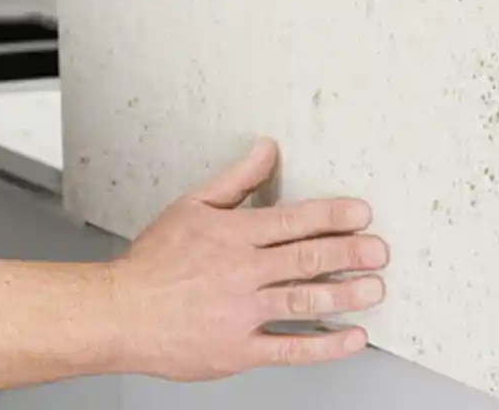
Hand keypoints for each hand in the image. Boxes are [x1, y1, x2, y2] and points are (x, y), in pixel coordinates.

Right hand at [107, 139, 388, 381]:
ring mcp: (242, 313)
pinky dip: (325, 345)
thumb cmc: (153, 263)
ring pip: (304, 302)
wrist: (119, 313)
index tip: (362, 215)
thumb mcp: (192, 206)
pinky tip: (352, 338)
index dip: (333, 216)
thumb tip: (267, 149)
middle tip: (379, 250)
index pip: (294, 220)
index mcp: (233, 236)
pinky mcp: (239, 350)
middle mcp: (242, 273)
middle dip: (350, 253)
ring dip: (346, 295)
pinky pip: (290, 348)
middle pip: (307, 259)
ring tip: (375, 288)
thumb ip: (237, 179)